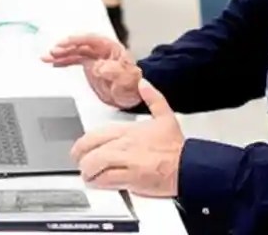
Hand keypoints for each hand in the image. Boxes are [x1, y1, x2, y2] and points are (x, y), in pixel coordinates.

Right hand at [42, 34, 142, 108]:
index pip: (91, 40)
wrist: (132, 95)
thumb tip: (100, 66)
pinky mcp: (89, 66)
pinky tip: (54, 63)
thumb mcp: (128, 79)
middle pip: (80, 45)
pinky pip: (74, 60)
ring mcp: (94, 57)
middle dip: (65, 47)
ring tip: (47, 57)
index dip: (77, 40)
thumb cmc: (133, 85)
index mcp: (111, 48)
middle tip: (53, 52)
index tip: (65, 44)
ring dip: (60, 54)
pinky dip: (64, 61)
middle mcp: (101, 50)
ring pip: (74, 52)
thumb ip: (115, 72)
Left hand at [71, 80, 183, 196]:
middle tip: (81, 165)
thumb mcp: (165, 116)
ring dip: (88, 173)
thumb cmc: (176, 146)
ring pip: (96, 167)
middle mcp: (124, 145)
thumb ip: (153, 98)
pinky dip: (99, 184)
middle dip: (81, 160)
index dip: (82, 145)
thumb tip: (144, 84)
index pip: (95, 135)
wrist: (188, 166)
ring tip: (88, 176)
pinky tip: (98, 184)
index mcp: (128, 131)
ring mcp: (126, 162)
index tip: (78, 149)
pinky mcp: (132, 179)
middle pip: (91, 152)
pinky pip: (107, 181)